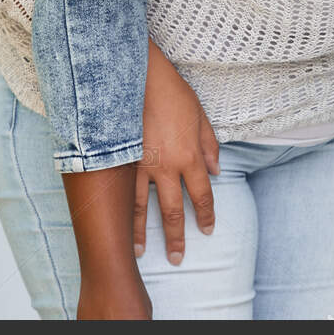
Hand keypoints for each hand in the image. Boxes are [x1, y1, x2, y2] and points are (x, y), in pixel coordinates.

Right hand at [135, 47, 220, 264]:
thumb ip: (209, 145)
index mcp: (190, 156)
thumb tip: (216, 171)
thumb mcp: (200, 115)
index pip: (202, 195)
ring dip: (142, 233)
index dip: (206, 215)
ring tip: (139, 252)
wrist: (137, 76)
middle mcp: (167, 167)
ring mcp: (140, 165)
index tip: (207, 230)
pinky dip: (120, 211)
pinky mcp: (120, 160)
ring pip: (142, 208)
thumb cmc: (172, 92)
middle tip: (177, 258)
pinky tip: (117, 223)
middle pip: (174, 210)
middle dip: (176, 237)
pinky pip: (121, 192)